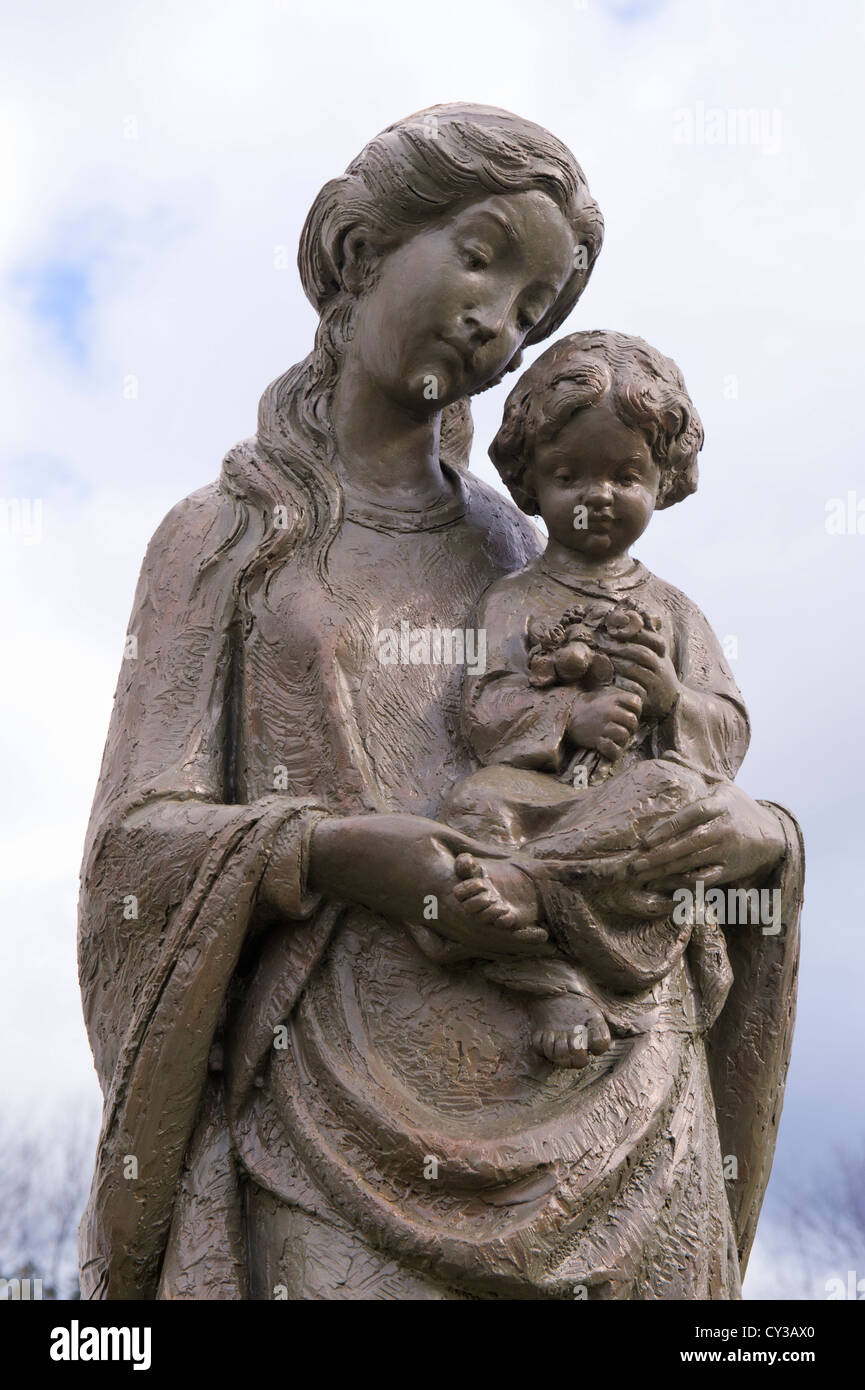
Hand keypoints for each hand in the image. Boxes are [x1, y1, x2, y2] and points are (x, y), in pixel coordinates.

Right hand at [308, 814, 549, 954]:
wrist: (340, 854)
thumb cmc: (387, 834)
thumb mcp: (436, 832)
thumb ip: (475, 849)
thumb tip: (511, 859)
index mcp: (443, 885)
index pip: (489, 916)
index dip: (517, 928)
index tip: (541, 931)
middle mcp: (434, 909)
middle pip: (482, 937)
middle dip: (513, 944)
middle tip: (542, 945)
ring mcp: (421, 917)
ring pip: (464, 942)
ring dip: (495, 946)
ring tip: (520, 943)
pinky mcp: (412, 918)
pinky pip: (446, 939)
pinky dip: (469, 942)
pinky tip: (482, 937)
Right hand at [567, 687, 641, 760]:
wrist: (567, 716)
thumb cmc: (590, 707)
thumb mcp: (605, 696)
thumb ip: (621, 699)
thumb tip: (641, 706)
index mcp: (612, 699)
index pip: (636, 703)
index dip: (636, 710)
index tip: (628, 714)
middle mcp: (608, 711)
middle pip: (632, 721)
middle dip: (630, 728)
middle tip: (622, 729)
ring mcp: (601, 726)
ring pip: (624, 736)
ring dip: (622, 740)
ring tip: (615, 739)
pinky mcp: (595, 740)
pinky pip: (613, 749)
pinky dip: (614, 752)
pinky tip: (609, 748)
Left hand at [596, 627, 679, 719]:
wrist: (671, 701)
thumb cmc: (658, 672)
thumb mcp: (658, 653)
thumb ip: (647, 636)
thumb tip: (633, 614)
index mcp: (662, 654)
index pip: (652, 639)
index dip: (634, 633)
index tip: (614, 629)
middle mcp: (660, 667)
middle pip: (642, 653)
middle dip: (620, 647)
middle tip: (601, 643)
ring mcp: (655, 683)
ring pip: (636, 670)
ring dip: (617, 662)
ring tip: (602, 657)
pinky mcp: (648, 699)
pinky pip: (634, 689)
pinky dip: (621, 682)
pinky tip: (609, 678)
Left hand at [627, 783, 785, 891]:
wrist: (773, 835)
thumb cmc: (739, 807)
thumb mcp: (722, 785)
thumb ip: (694, 770)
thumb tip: (667, 753)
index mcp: (720, 805)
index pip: (691, 816)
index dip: (668, 828)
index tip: (645, 840)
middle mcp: (723, 829)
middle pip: (687, 844)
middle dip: (658, 855)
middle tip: (634, 863)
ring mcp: (727, 851)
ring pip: (692, 863)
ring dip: (664, 871)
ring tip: (642, 875)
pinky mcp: (729, 870)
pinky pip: (704, 879)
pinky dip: (684, 882)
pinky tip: (664, 884)